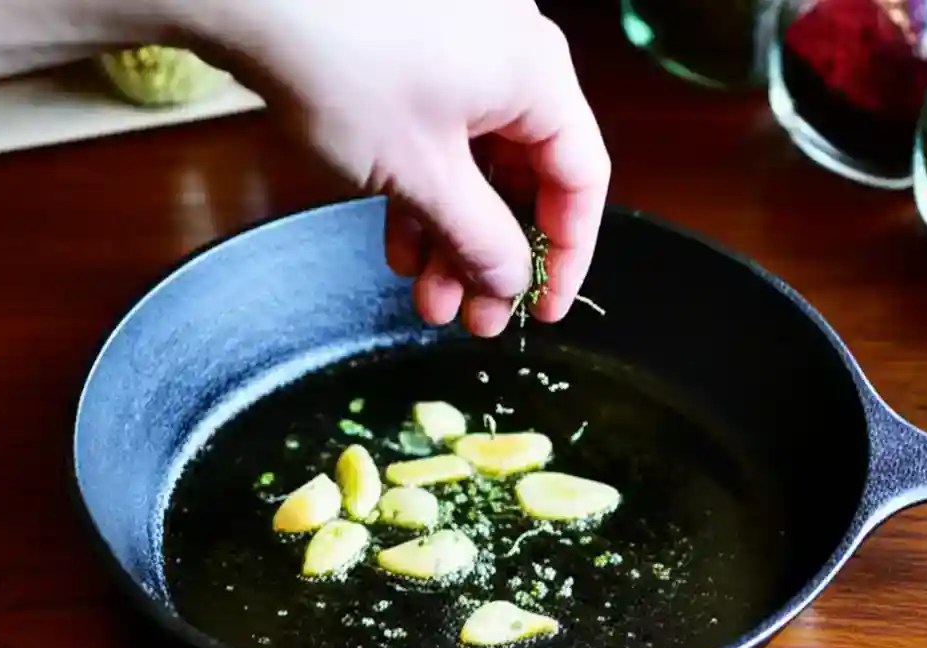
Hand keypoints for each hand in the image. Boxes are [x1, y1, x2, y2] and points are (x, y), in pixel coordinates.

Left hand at [204, 0, 610, 336]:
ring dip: (453, 235)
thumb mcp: (423, 175)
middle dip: (492, 255)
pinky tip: (399, 243)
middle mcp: (511, 55)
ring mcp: (459, 50)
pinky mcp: (410, 56)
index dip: (566, 256)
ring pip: (476, 162)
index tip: (541, 310)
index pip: (581, 179)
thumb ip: (481, 239)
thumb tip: (514, 282)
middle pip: (525, 175)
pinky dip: (424, 190)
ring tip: (424, 295)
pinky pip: (439, 135)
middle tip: (471, 317)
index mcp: (539, 75)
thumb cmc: (345, 66)